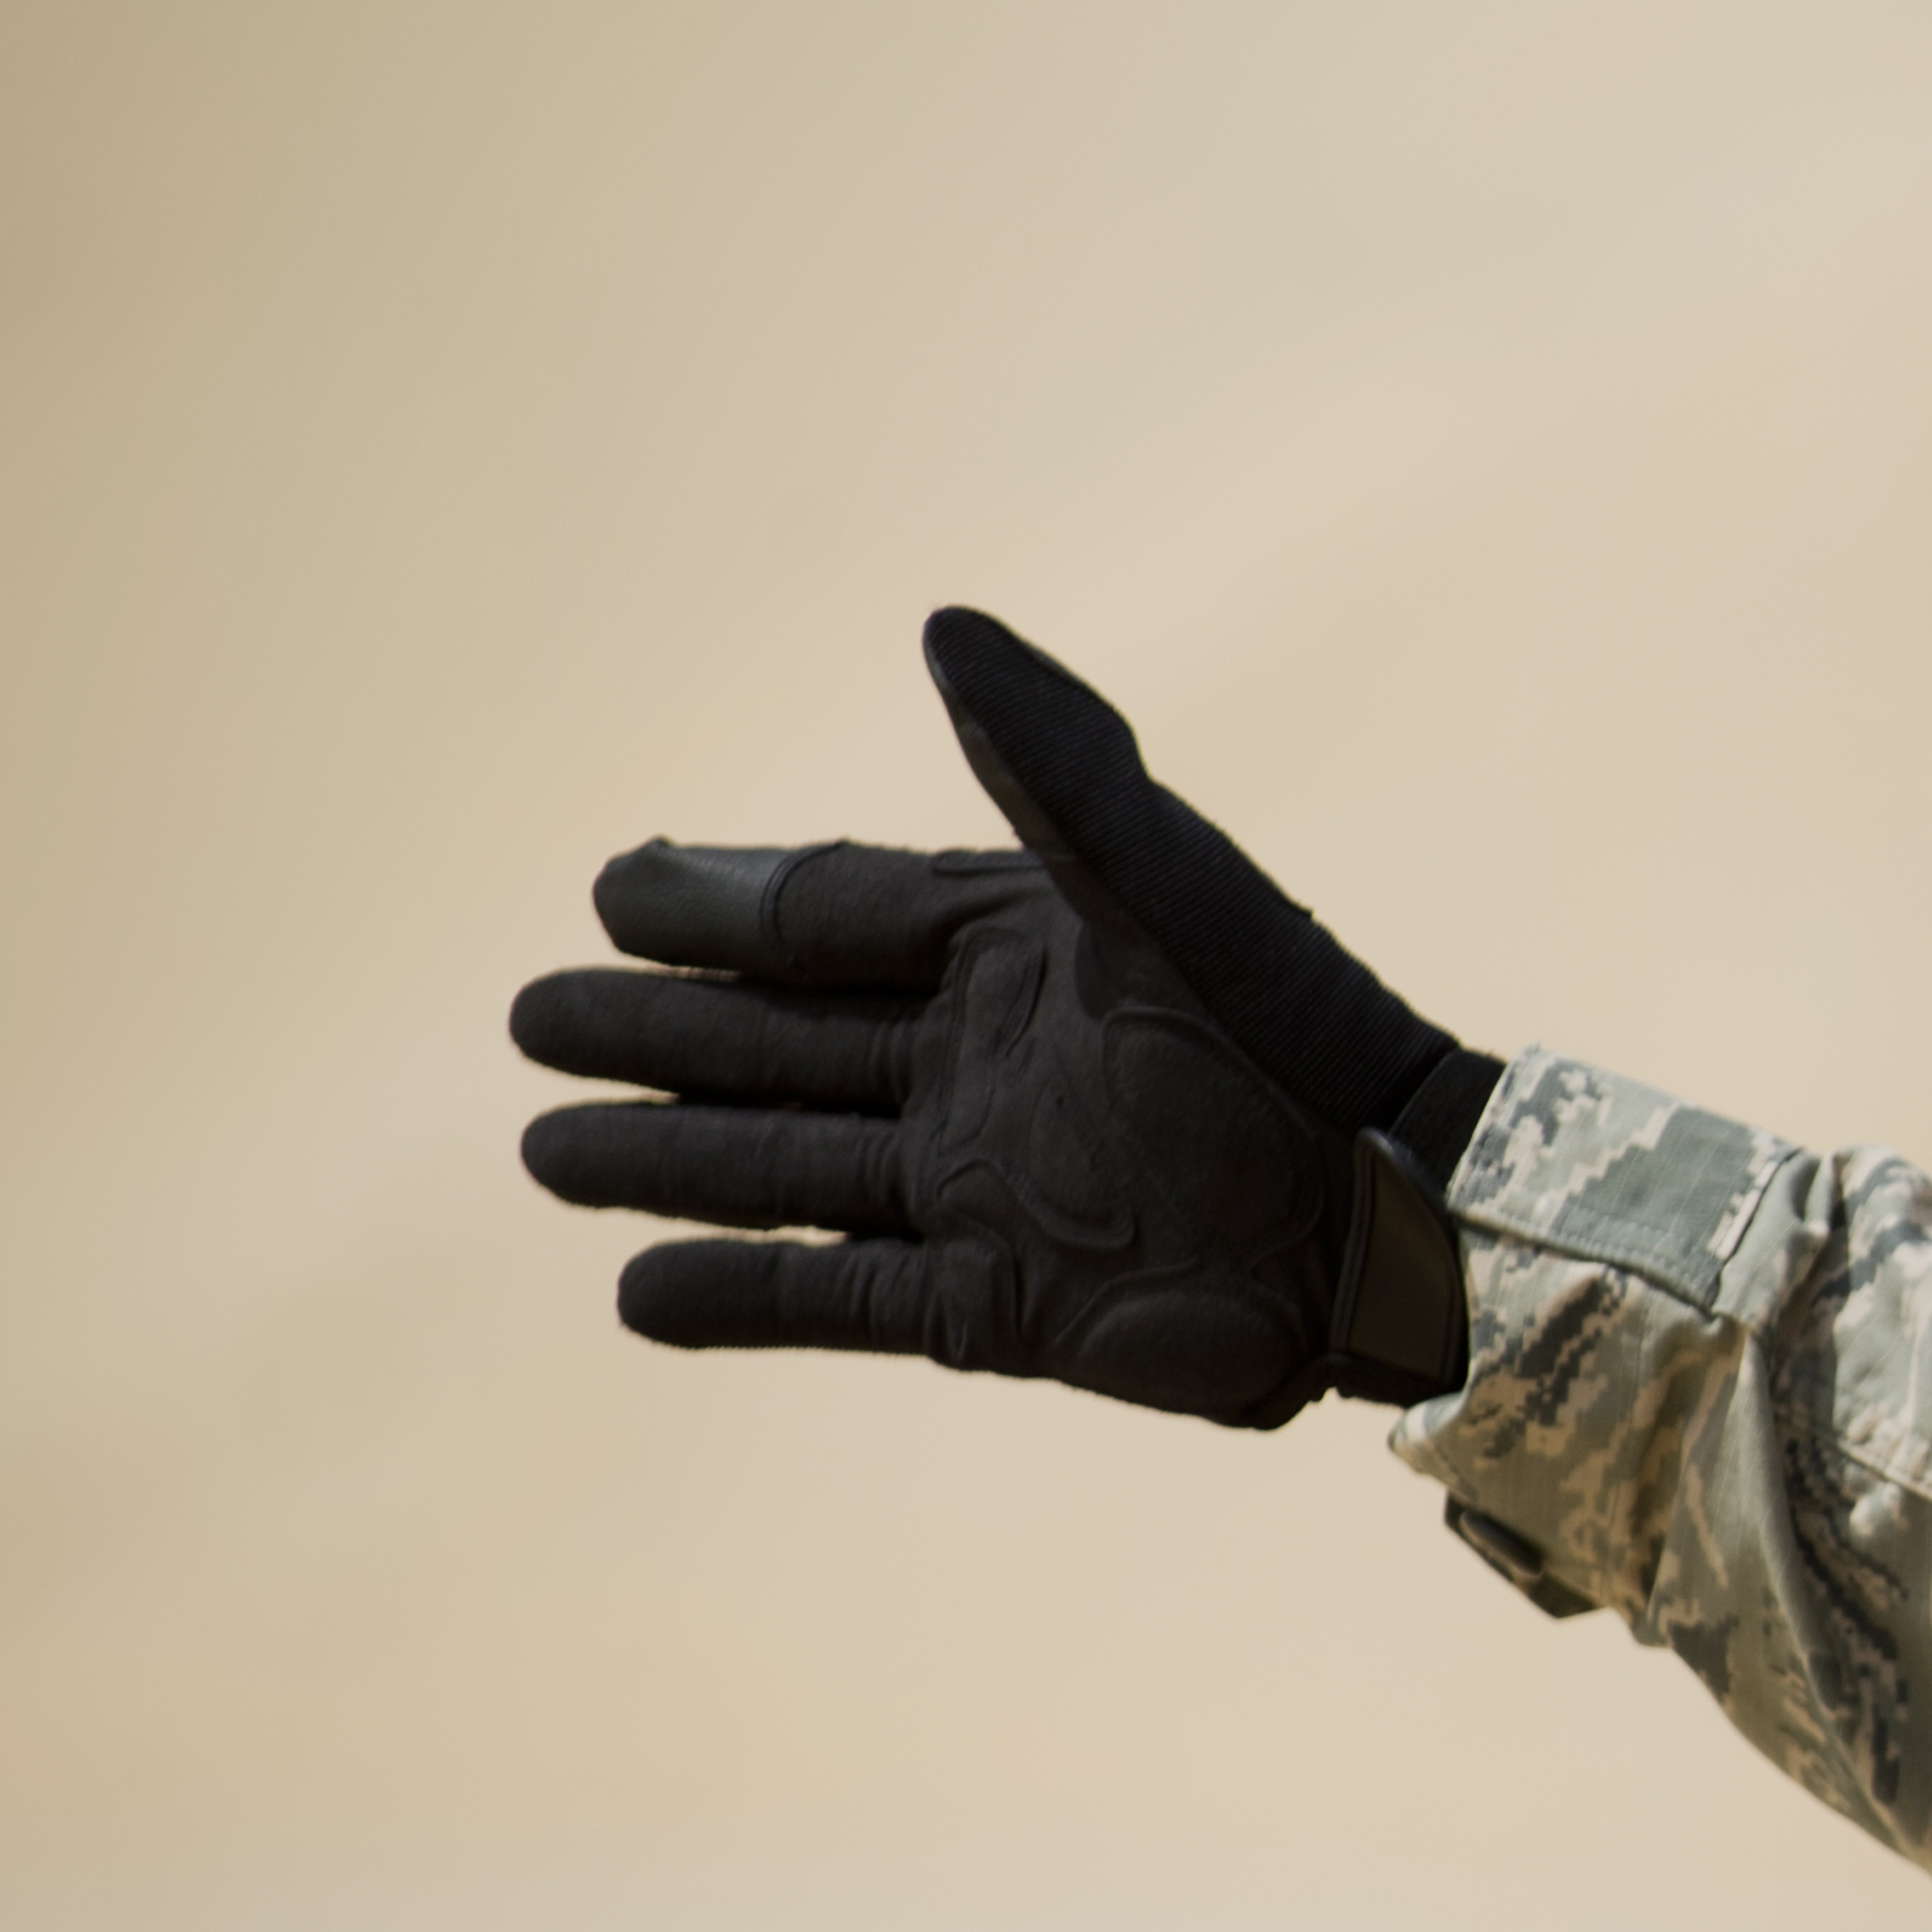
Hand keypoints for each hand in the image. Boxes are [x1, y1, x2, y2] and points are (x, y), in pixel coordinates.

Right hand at [512, 609, 1498, 1428]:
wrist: (1398, 1218)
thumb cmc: (1295, 1035)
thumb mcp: (1165, 890)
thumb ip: (1056, 769)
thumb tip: (944, 625)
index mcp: (1016, 960)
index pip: (832, 925)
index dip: (721, 909)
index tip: (614, 888)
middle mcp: (983, 1071)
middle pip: (785, 1047)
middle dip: (662, 1035)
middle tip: (533, 1019)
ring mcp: (985, 1191)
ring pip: (790, 1170)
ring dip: (672, 1160)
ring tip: (547, 1151)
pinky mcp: (1002, 1306)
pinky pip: (842, 1301)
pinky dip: (742, 1299)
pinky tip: (637, 1295)